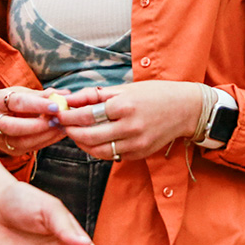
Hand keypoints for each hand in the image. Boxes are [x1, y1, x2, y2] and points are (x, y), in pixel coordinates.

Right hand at [0, 87, 68, 155]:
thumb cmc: (12, 103)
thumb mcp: (23, 93)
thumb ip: (42, 95)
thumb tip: (64, 94)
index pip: (17, 103)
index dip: (38, 105)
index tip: (57, 106)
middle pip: (14, 126)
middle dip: (39, 125)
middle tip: (57, 120)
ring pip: (21, 141)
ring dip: (45, 135)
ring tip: (61, 127)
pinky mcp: (7, 149)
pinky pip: (28, 149)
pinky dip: (46, 141)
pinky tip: (57, 134)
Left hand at [55, 82, 203, 160]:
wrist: (186, 109)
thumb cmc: (155, 94)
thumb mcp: (125, 88)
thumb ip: (96, 95)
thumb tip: (71, 99)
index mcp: (125, 106)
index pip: (87, 116)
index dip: (68, 116)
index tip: (58, 113)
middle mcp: (130, 127)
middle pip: (89, 136)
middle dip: (71, 131)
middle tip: (62, 125)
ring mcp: (136, 144)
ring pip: (98, 151)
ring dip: (82, 143)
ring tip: (75, 133)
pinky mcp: (139, 154)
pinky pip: (112, 156)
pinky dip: (98, 149)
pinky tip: (93, 140)